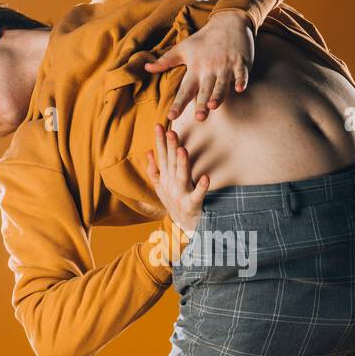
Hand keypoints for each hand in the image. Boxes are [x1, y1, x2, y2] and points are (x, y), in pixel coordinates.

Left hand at [144, 8, 253, 121]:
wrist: (228, 22)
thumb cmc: (204, 39)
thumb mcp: (183, 48)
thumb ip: (165, 61)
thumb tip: (146, 67)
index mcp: (196, 68)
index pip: (185, 90)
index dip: (178, 104)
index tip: (171, 116)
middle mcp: (210, 69)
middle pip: (204, 90)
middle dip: (201, 103)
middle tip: (198, 117)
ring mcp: (226, 66)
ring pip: (222, 84)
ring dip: (218, 95)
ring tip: (213, 106)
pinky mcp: (240, 62)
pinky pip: (241, 74)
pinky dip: (241, 81)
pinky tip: (240, 89)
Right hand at [146, 123, 208, 238]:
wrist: (183, 230)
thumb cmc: (174, 205)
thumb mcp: (160, 188)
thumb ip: (154, 170)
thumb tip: (149, 151)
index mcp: (164, 179)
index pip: (161, 156)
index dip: (160, 141)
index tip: (159, 125)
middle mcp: (170, 186)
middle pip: (170, 163)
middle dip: (170, 147)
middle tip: (171, 131)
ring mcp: (180, 196)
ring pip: (181, 176)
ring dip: (182, 163)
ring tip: (183, 150)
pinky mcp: (192, 206)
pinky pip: (197, 196)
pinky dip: (201, 188)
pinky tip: (205, 178)